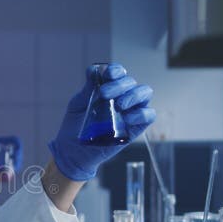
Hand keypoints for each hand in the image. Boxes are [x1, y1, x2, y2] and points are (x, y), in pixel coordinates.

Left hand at [48, 63, 154, 180]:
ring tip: (118, 105)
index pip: (118, 73)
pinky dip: (140, 114)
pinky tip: (126, 118)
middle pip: (131, 82)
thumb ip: (88, 90)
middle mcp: (123, 96)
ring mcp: (131, 111)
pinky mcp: (136, 127)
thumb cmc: (75, 125)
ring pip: (145, 93)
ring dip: (133, 96)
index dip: (115, 70)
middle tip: (104, 94)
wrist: (74, 151)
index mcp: (109, 88)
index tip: (107, 74)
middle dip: (119, 85)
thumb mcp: (78, 105)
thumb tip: (94, 70)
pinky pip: (148, 115)